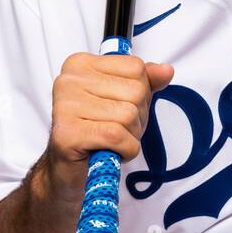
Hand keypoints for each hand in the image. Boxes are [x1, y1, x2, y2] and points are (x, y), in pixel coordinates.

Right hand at [48, 51, 173, 181]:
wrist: (70, 169)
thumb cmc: (99, 131)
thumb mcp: (125, 100)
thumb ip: (146, 82)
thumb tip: (166, 71)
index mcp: (81, 64)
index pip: (135, 67)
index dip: (141, 94)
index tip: (119, 107)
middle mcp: (69, 79)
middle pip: (135, 91)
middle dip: (137, 118)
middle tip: (117, 130)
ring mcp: (65, 105)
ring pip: (128, 116)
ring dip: (131, 136)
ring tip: (111, 142)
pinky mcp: (67, 133)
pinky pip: (117, 137)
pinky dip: (125, 150)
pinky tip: (110, 152)